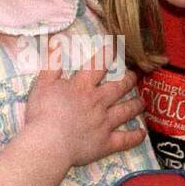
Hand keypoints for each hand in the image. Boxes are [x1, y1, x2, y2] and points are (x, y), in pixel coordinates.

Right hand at [24, 44, 146, 167]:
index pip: (98, 65)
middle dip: (128, 79)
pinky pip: (125, 139)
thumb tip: (58, 41)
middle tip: (134, 76)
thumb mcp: (42, 83)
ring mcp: (104, 123)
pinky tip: (142, 133)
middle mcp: (98, 102)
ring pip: (126, 111)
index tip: (115, 48)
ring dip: (136, 105)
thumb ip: (52, 63)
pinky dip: (135, 136)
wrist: (49, 144)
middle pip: (119, 87)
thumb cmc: (42, 114)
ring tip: (142, 102)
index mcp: (82, 87)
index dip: (107, 54)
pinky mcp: (106, 143)